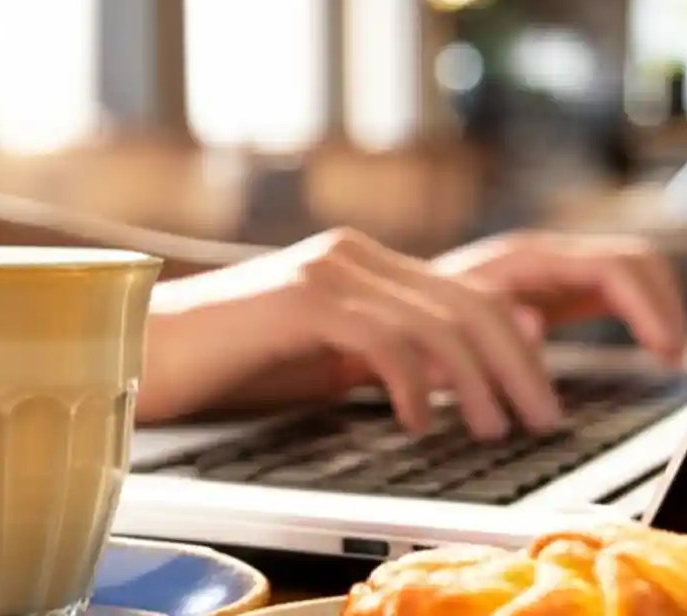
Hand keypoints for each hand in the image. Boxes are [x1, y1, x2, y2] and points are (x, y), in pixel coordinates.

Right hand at [142, 228, 686, 437]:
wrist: (141, 345)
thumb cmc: (235, 360)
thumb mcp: (330, 357)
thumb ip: (399, 352)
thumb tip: (482, 365)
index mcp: (369, 268)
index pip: (471, 297)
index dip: (522, 347)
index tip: (545, 400)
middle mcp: (356, 258)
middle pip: (471, 304)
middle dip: (520, 366)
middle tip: (543, 419)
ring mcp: (328, 273)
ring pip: (439, 320)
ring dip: (480, 382)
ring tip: (496, 428)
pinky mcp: (299, 300)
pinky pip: (382, 338)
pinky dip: (413, 383)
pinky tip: (418, 421)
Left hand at [431, 231, 686, 366]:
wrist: (386, 321)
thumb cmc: (407, 332)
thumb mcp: (437, 336)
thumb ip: (478, 330)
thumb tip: (534, 326)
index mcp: (525, 262)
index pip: (612, 267)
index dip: (648, 305)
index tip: (667, 351)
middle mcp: (546, 258)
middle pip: (635, 260)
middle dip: (665, 304)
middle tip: (676, 358)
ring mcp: (554, 271)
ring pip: (634, 272)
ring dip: (662, 308)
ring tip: (671, 357)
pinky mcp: (558, 292)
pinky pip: (619, 291)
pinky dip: (645, 314)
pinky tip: (653, 349)